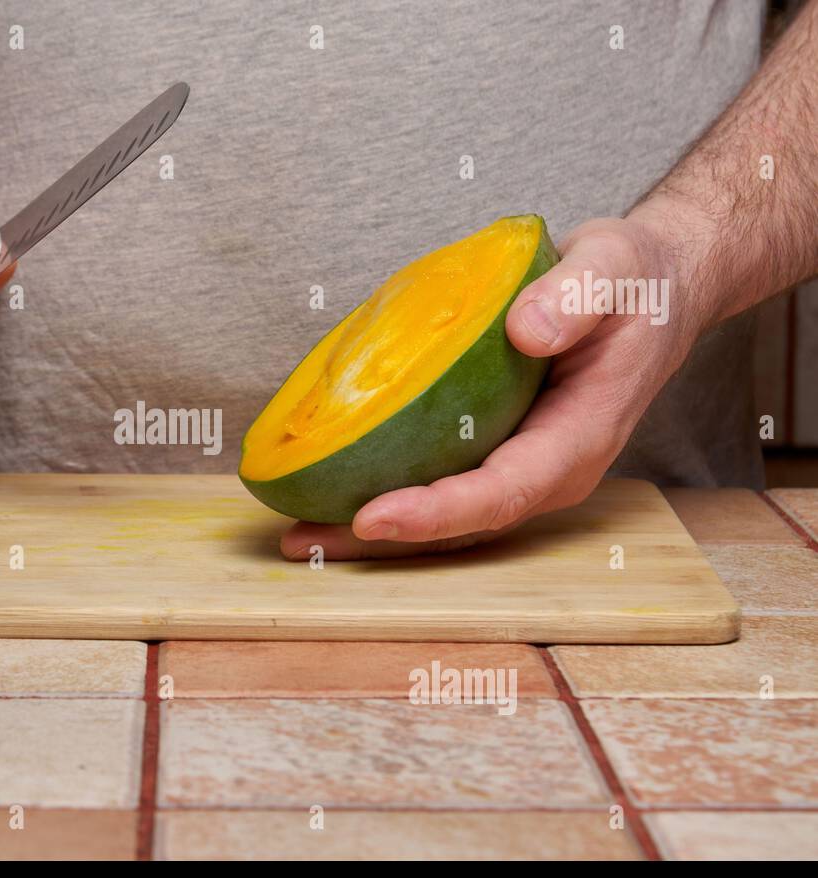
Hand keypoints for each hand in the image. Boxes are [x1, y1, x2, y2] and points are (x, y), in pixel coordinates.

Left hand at [282, 212, 709, 559]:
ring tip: (297, 534)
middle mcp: (546, 470)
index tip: (371, 516)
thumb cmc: (632, 283)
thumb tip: (524, 330)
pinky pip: (436, 484)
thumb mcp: (615, 269)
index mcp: (578, 440)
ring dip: (369, 530)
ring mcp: (518, 467)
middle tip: (303, 540)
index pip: (502, 491)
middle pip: (459, 523)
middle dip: (381, 539)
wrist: (648, 291)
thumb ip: (576, 296)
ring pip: (442, 515)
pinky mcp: (493, 452)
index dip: (437, 512)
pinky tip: (326, 487)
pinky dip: (383, 491)